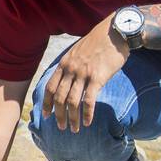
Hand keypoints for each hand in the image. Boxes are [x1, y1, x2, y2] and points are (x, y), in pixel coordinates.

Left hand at [41, 13, 129, 132]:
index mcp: (64, 64)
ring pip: (72, 102)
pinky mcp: (98, 78)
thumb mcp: (77, 51)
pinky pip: (89, 101)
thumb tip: (66, 80)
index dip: (46, 103)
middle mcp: (71, 69)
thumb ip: (70, 65)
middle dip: (58, 115)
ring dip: (72, 118)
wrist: (115, 32)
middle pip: (59, 98)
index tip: (46, 115)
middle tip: (61, 127)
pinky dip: (86, 114)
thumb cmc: (98, 42)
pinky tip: (87, 122)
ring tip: (74, 129)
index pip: (49, 87)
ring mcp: (83, 74)